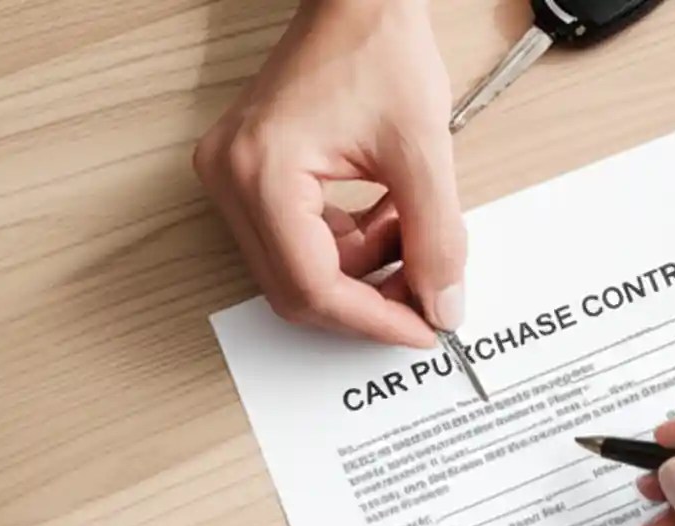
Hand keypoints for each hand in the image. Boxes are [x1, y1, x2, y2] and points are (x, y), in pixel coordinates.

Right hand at [194, 0, 463, 346]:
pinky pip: (302, 240)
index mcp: (261, 172)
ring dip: (367, 270)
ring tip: (416, 236)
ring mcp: (235, 178)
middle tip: (427, 301)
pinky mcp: (252, 175)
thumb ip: (438, 238)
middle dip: (370, 301)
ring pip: (302, 270)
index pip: (313, 286)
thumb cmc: (378, 47)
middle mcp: (231, 179)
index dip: (375, 320)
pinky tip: (392, 217)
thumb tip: (443, 304)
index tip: (423, 329)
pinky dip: (354, 244)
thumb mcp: (424, 152)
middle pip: (299, 289)